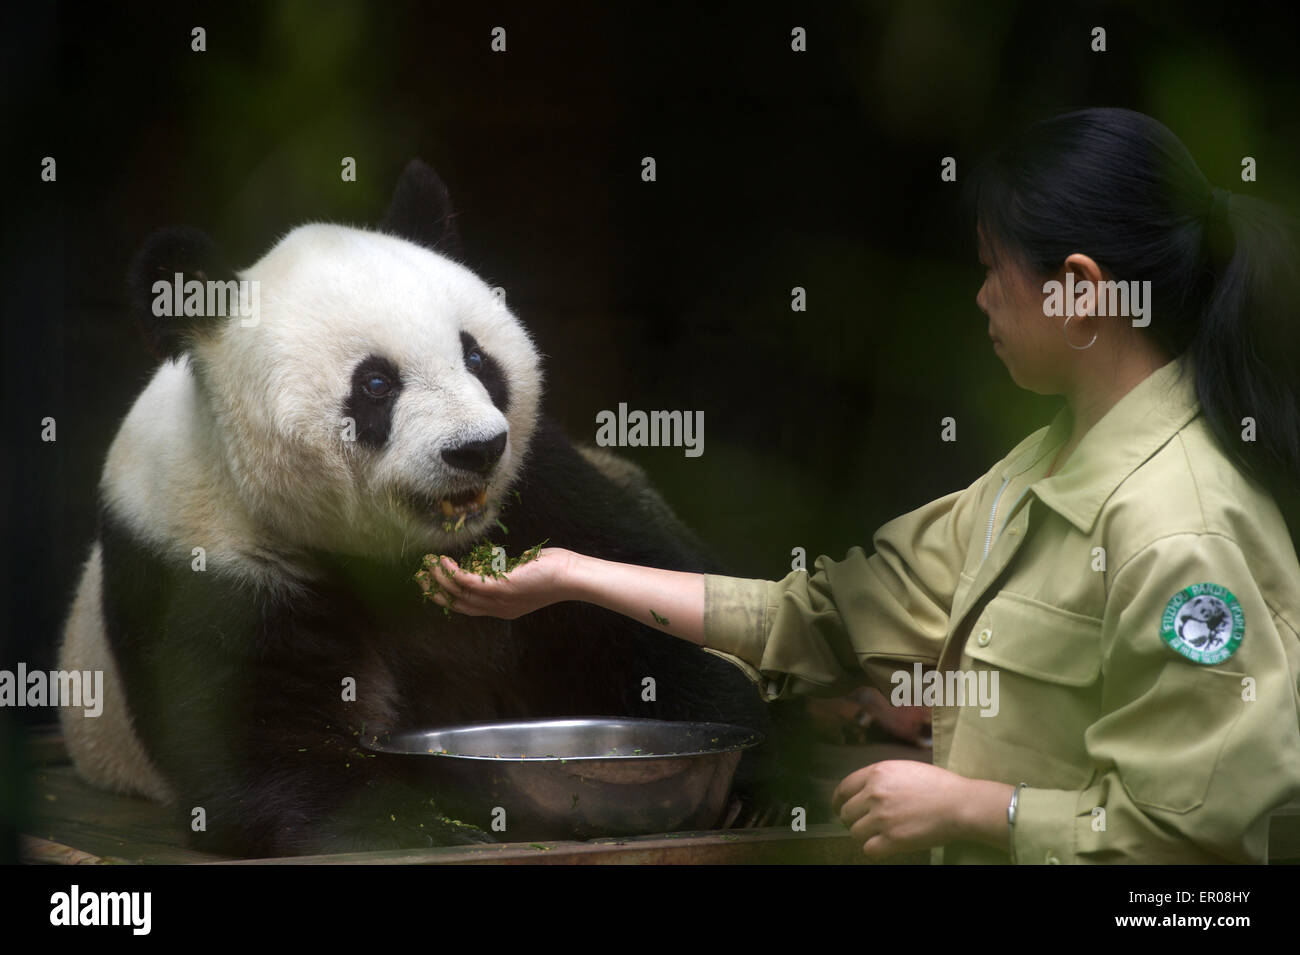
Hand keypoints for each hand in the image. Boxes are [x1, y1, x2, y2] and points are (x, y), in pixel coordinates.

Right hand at [416, 547, 574, 619]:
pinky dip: (452, 572)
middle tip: (419, 579)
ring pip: (459, 593)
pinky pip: (467, 582)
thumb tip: (489, 563)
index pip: (469, 606)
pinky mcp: (500, 588)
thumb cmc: (552, 570)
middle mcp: (498, 608)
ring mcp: (499, 600)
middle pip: (458, 604)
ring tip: (427, 566)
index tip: (433, 585)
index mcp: (504, 608)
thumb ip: (504, 574)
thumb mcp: (523, 575)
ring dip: (439, 579)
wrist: (571, 576)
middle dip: (436, 592)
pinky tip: (444, 562)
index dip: (448, 597)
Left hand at [831, 761, 1009, 859]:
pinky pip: (868, 850)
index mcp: (877, 773)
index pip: (844, 788)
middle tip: (864, 825)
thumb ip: (882, 777)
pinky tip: (885, 846)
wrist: (960, 804)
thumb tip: (864, 790)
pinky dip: (874, 850)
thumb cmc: (939, 786)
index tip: (839, 808)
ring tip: (878, 836)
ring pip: (855, 833)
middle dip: (852, 821)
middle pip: (846, 813)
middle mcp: (875, 793)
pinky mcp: (893, 839)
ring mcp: (882, 817)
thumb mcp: (905, 768)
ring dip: (864, 836)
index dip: (838, 801)